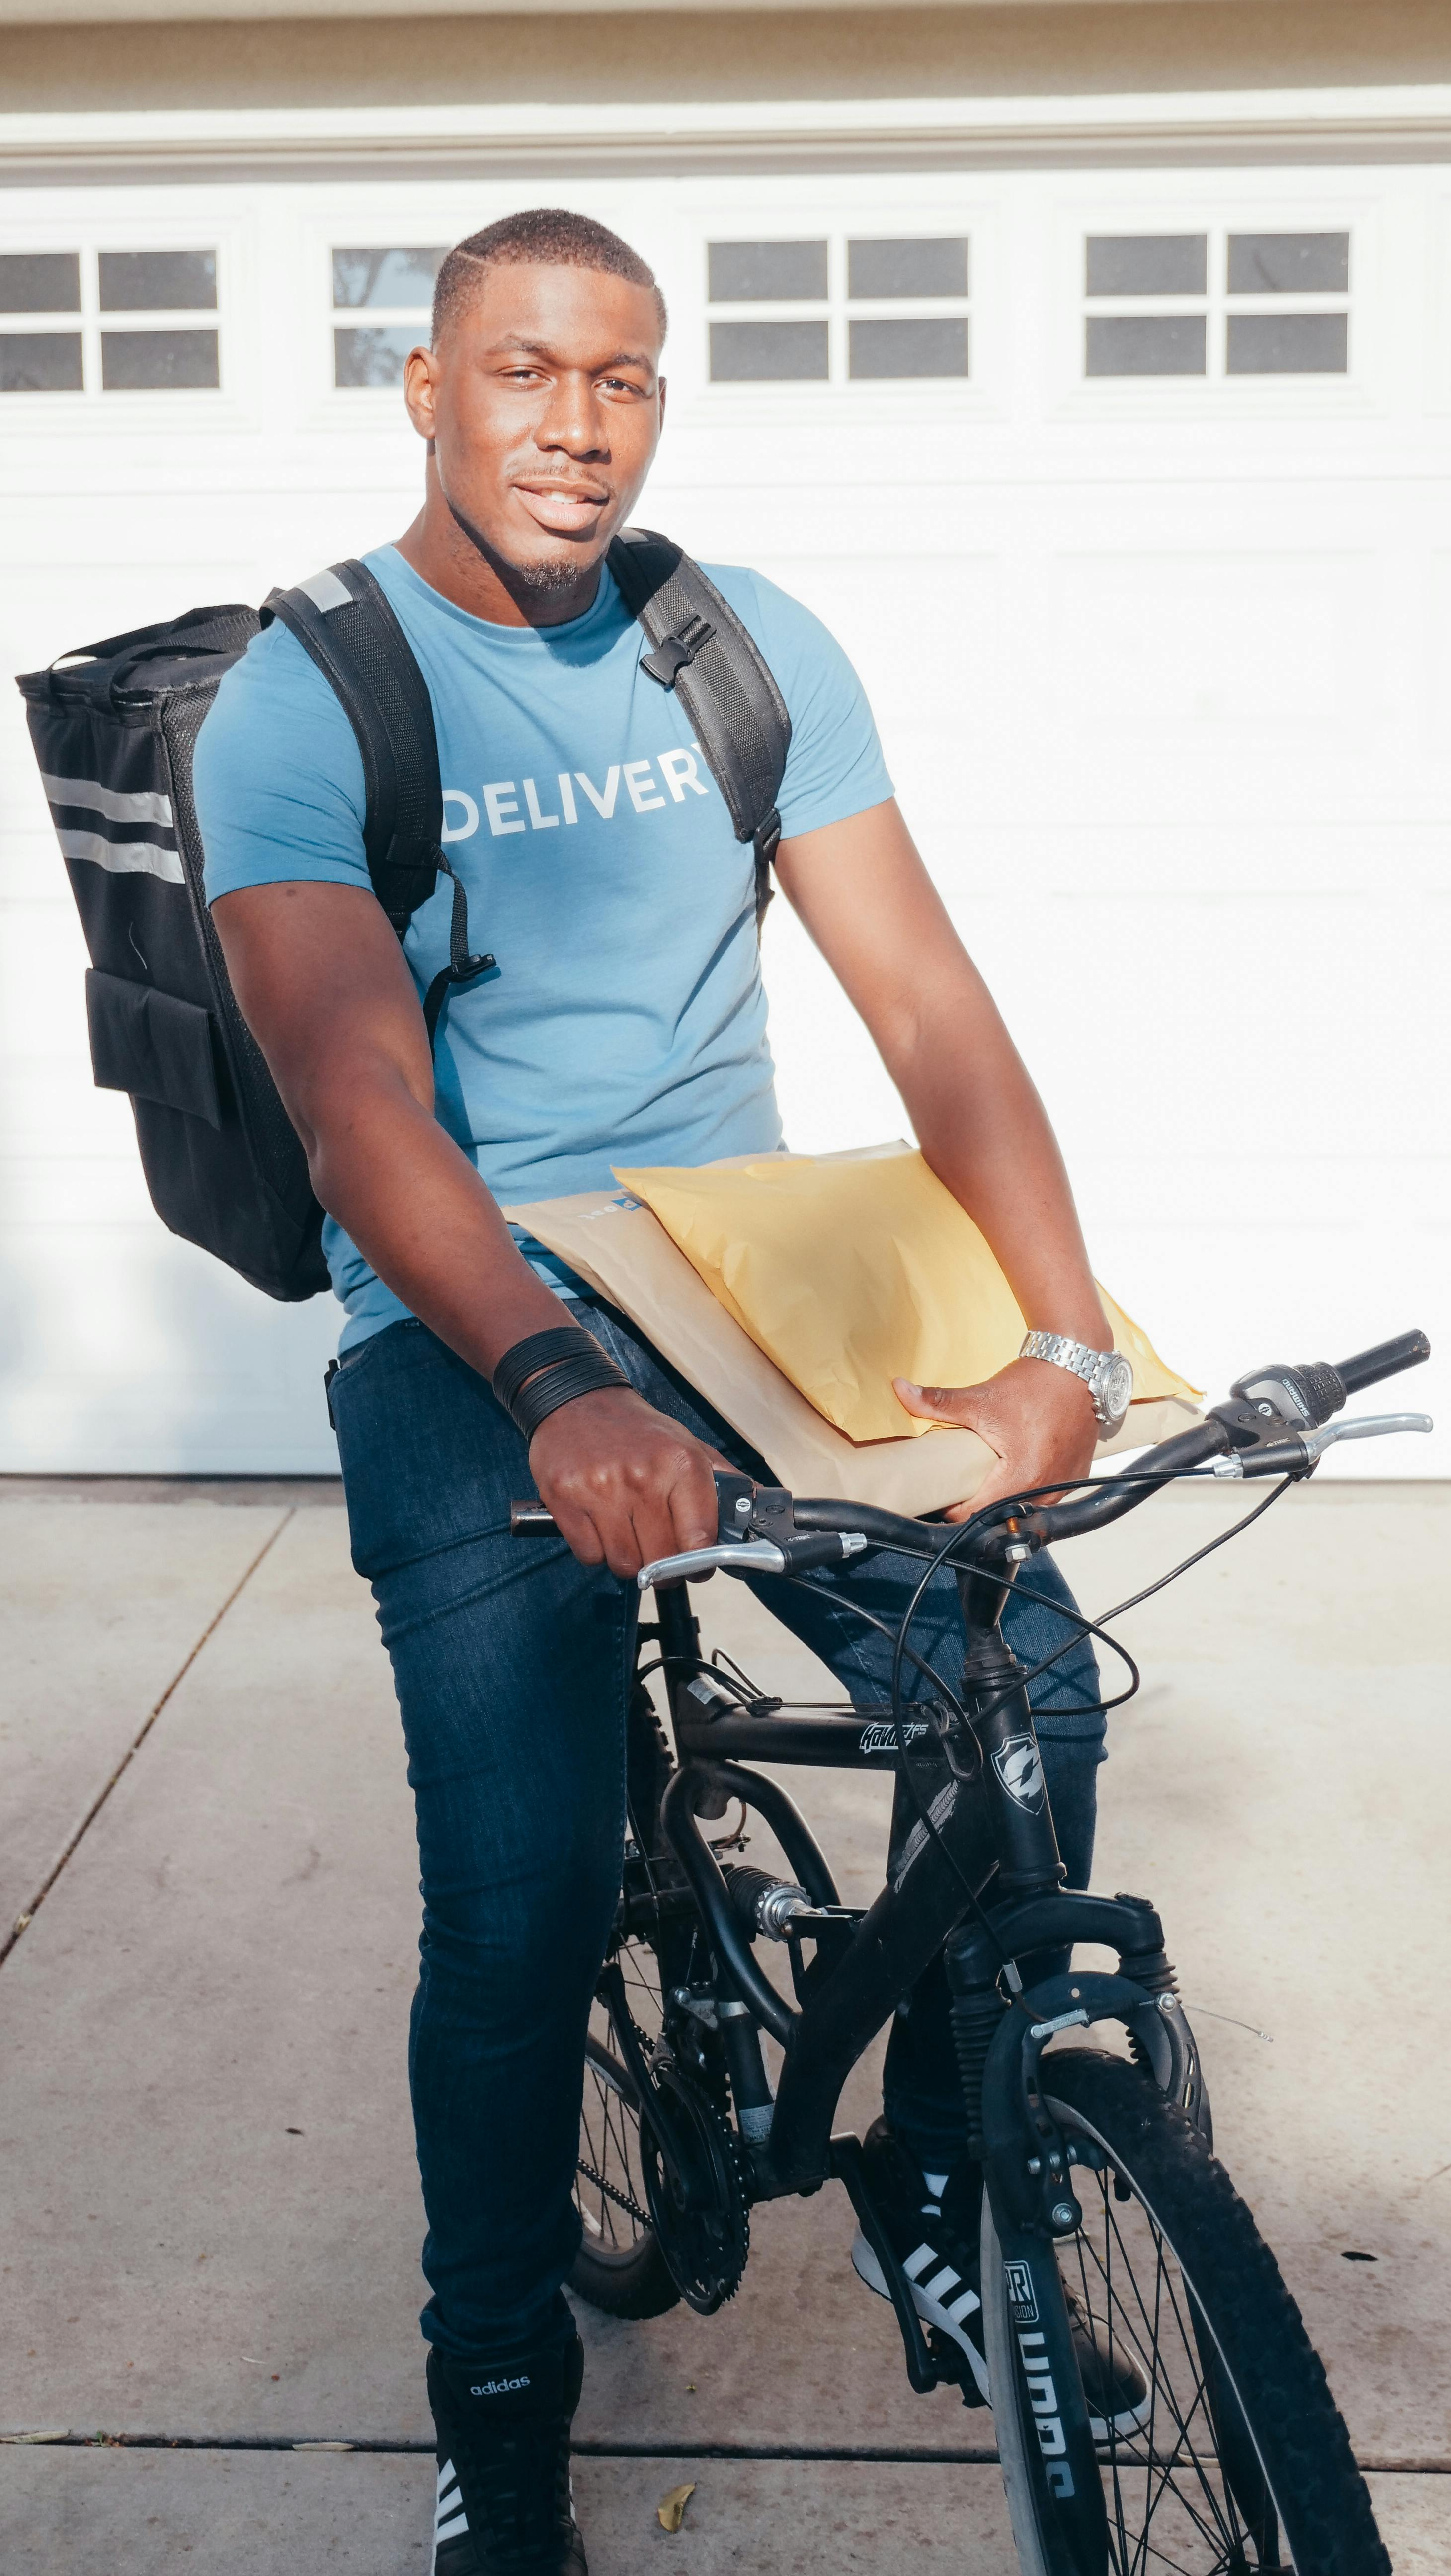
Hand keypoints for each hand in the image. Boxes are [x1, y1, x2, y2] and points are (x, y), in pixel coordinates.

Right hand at [528, 1386, 722, 1579]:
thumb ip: (723, 1481)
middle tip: (658, 1555)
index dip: (699, 1565)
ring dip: (627, 1560)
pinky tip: (600, 1525)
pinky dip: (595, 1551)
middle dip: (662, 1568)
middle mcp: (643, 1476)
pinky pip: (589, 1555)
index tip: (696, 1567)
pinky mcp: (565, 1497)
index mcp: (681, 1464)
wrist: (577, 1400)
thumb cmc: (636, 1431)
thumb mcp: (687, 1445)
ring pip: (624, 1564)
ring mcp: (601, 1488)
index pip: (699, 1542)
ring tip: (627, 1533)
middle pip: (661, 1561)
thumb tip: (754, 1510)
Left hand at [894, 1354, 1097, 1518]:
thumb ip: (938, 1402)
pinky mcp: (1076, 1476)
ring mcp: (1065, 1485)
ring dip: (1006, 1498)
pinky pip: (1047, 1495)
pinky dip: (1030, 1489)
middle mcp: (1047, 1489)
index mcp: (1022, 1477)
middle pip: (1002, 1512)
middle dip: (979, 1504)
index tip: (941, 1496)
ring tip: (988, 1481)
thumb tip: (900, 1390)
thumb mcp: (981, 1398)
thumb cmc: (1032, 1385)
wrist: (1075, 1367)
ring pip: (1026, 1506)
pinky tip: (1016, 1473)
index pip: (976, 1513)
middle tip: (960, 1486)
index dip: (953, 1508)